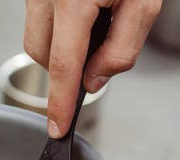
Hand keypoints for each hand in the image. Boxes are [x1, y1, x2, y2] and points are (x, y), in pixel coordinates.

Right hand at [23, 0, 160, 137]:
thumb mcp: (144, 3)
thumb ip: (122, 48)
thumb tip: (95, 79)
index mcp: (74, 1)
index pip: (64, 67)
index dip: (61, 103)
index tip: (58, 127)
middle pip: (43, 56)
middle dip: (65, 68)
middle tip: (98, 55)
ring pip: (36, 40)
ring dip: (60, 48)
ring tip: (94, 26)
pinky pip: (38, 19)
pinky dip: (58, 28)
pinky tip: (83, 12)